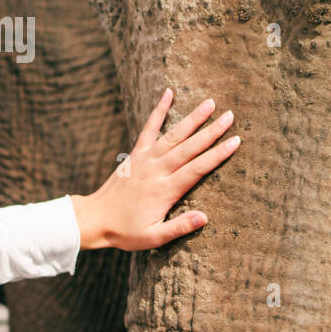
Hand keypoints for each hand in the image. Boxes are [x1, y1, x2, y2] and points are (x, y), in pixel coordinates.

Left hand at [71, 88, 239, 250]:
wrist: (95, 219)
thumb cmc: (126, 232)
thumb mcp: (154, 237)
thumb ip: (180, 227)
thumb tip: (205, 217)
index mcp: (165, 190)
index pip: (197, 169)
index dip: (217, 155)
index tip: (235, 141)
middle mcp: (157, 170)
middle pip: (189, 147)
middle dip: (211, 131)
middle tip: (230, 116)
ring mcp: (146, 159)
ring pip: (174, 135)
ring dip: (192, 118)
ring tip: (210, 103)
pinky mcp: (136, 154)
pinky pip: (149, 128)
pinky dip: (159, 110)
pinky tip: (168, 94)